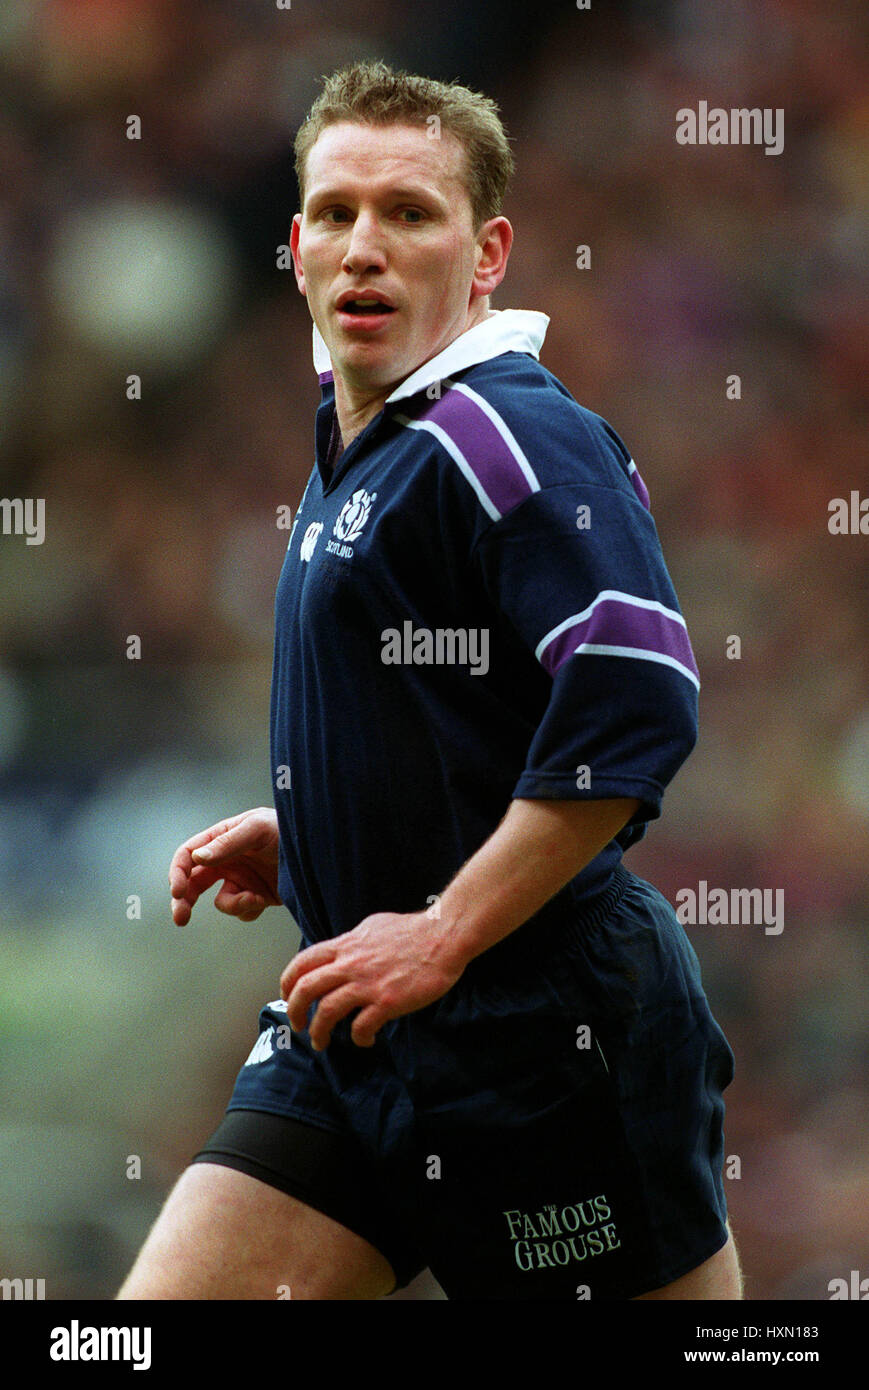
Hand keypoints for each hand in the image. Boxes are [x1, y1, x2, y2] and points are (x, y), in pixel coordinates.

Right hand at [168, 807, 281, 924]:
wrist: (319, 850)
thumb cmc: (287, 828)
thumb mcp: (257, 829)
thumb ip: (228, 843)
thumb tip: (198, 857)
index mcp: (221, 838)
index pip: (188, 855)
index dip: (178, 873)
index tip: (178, 892)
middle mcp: (227, 859)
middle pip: (194, 883)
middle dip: (184, 901)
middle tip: (181, 918)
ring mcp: (242, 879)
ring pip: (220, 901)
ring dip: (233, 904)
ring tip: (254, 899)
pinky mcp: (257, 895)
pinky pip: (241, 911)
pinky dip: (248, 909)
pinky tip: (264, 901)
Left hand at [280, 910, 465, 1049]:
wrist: (443, 936)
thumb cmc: (412, 931)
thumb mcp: (372, 927)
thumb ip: (352, 943)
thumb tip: (342, 952)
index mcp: (346, 945)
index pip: (303, 962)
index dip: (288, 982)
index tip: (287, 996)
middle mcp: (351, 964)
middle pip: (306, 989)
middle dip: (294, 1011)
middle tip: (298, 1025)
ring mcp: (368, 984)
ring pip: (327, 1011)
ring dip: (319, 1032)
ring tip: (320, 1042)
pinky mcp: (387, 1001)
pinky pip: (361, 1027)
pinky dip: (358, 1038)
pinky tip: (364, 1039)